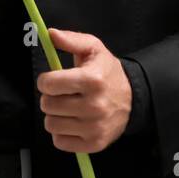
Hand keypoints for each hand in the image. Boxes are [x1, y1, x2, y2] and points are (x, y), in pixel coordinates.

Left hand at [35, 28, 132, 153]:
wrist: (132, 98)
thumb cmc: (106, 72)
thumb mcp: (93, 49)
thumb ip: (71, 39)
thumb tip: (50, 34)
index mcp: (92, 80)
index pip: (49, 84)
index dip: (45, 81)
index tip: (52, 80)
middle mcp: (94, 105)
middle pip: (48, 105)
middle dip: (50, 97)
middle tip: (62, 94)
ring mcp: (94, 127)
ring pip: (51, 124)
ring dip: (55, 115)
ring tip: (67, 108)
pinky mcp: (94, 144)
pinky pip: (59, 142)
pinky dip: (62, 133)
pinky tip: (73, 122)